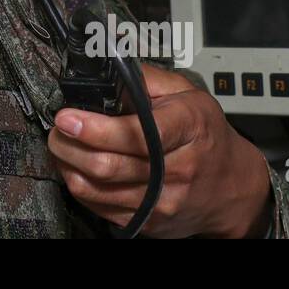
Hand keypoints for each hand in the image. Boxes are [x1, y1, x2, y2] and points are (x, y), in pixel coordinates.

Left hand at [48, 63, 273, 236]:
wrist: (232, 186)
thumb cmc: (206, 134)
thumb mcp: (187, 93)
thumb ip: (146, 78)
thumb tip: (108, 66)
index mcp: (189, 128)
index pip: (138, 133)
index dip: (97, 128)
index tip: (68, 117)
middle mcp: (178, 169)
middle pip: (110, 164)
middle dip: (70, 145)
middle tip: (57, 128)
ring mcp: (163, 201)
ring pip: (99, 189)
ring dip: (68, 165)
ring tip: (61, 145)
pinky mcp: (150, 222)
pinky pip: (102, 208)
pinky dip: (81, 186)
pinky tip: (75, 168)